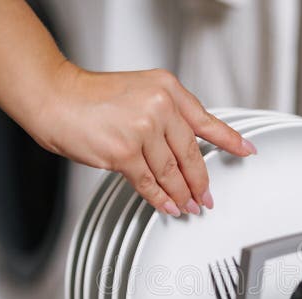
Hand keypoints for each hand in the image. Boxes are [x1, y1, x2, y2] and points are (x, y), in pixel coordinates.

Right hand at [31, 64, 256, 215]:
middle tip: (207, 197)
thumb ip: (166, 115)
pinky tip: (168, 205)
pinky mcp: (124, 152)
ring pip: (172, 172)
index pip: (206, 120)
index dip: (230, 140)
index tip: (245, 151)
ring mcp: (142, 129)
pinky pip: (150, 183)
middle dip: (201, 182)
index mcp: (167, 89)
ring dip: (182, 195)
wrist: (56, 98)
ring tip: (188, 206)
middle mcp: (159, 106)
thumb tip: (185, 149)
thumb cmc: (91, 97)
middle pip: (191, 154)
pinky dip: (161, 199)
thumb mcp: (140, 92)